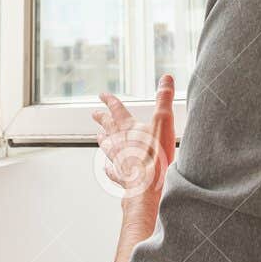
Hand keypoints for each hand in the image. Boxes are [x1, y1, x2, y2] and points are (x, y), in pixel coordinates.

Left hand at [93, 74, 176, 199]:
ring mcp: (119, 160)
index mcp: (129, 128)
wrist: (147, 184)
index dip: (110, 100)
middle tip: (94, 113)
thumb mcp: (163, 121)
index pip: (116, 109)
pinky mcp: (123, 176)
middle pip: (108, 127)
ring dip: (103, 140)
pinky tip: (107, 169)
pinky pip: (112, 171)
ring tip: (99, 137)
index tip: (102, 95)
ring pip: (107, 147)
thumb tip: (166, 77)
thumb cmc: (156, 155)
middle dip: (102, 118)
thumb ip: (164, 99)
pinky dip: (109, 169)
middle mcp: (120, 142)